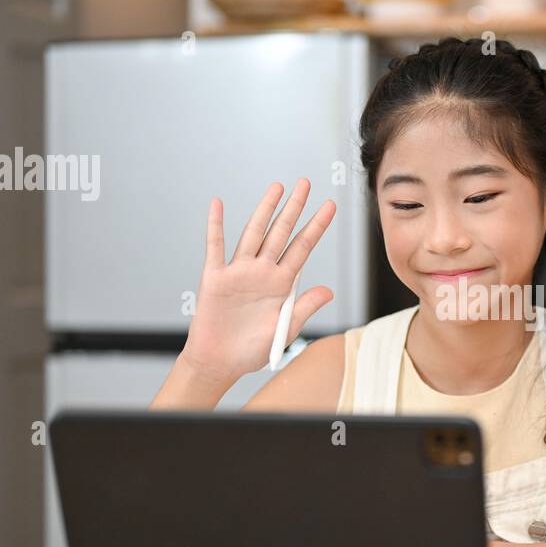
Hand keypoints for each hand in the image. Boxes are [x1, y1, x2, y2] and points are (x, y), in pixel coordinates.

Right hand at [180, 179, 335, 383]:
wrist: (220, 363)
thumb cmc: (252, 350)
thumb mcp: (285, 330)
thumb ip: (304, 308)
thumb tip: (328, 291)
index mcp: (282, 284)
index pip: (302, 248)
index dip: (316, 226)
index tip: (330, 206)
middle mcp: (262, 272)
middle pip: (281, 233)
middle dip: (294, 208)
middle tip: (306, 183)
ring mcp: (239, 272)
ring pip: (253, 234)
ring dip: (264, 210)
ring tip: (277, 187)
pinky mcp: (215, 278)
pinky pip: (215, 247)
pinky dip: (215, 225)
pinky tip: (218, 205)